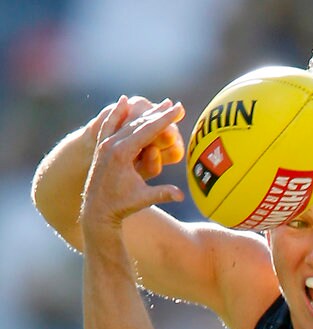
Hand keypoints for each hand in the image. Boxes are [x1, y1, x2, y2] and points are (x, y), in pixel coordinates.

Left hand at [81, 97, 185, 231]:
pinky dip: (116, 112)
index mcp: (122, 153)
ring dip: (141, 111)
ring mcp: (104, 144)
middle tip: (172, 103)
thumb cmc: (121, 206)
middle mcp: (111, 144)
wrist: (96, 211)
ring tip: (154, 102)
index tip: (178, 109)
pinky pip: (109, 124)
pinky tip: (123, 101)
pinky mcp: (101, 146)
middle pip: (138, 123)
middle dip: (157, 113)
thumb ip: (162, 194)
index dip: (165, 119)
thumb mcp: (142, 199)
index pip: (148, 130)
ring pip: (125, 121)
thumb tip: (182, 195)